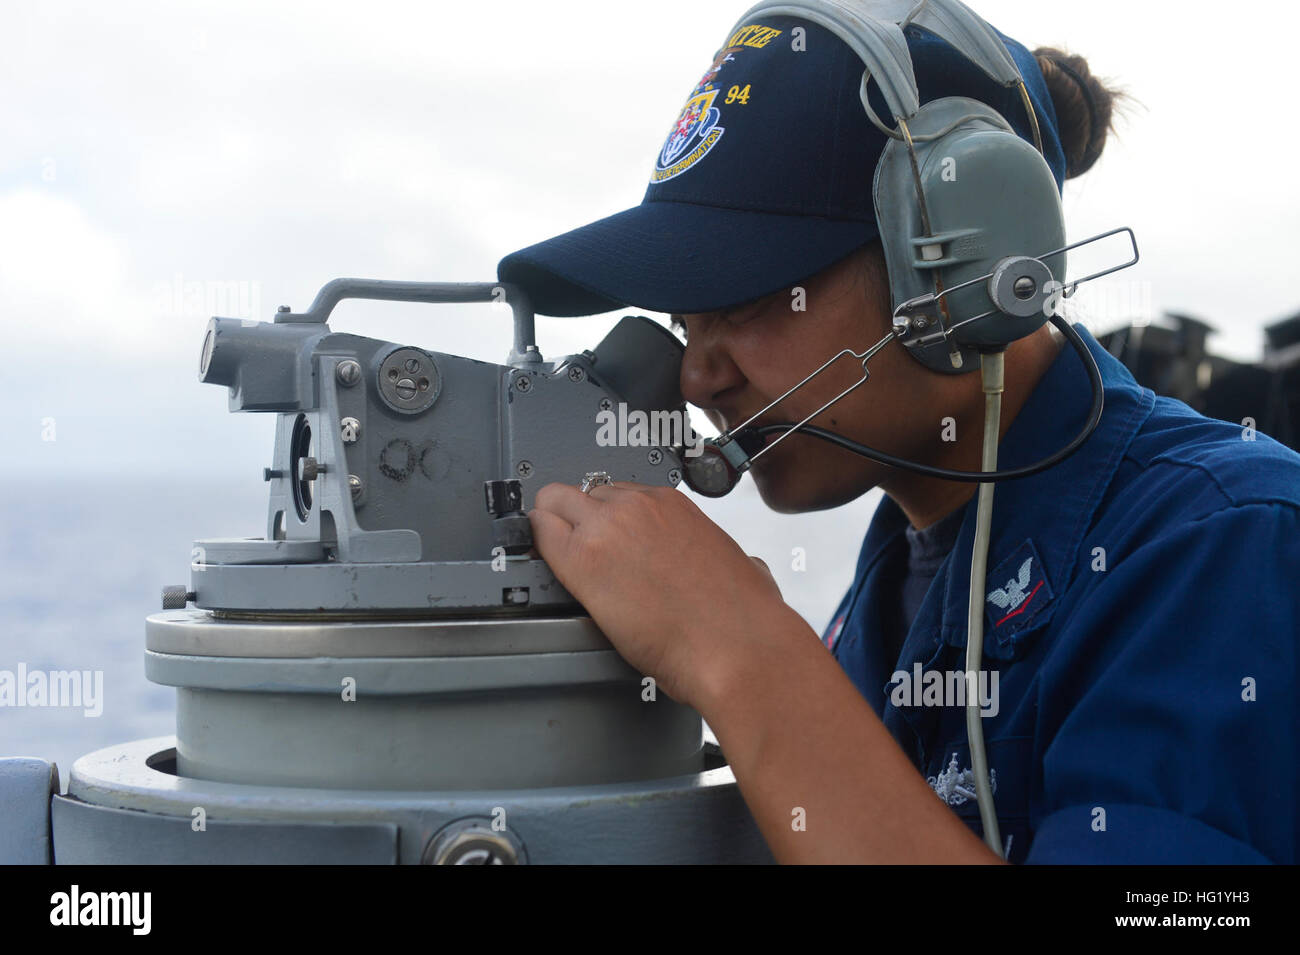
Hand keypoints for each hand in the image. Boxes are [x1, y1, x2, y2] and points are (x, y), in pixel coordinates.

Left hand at [528, 480, 789, 707]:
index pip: (618, 494)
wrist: (738, 648)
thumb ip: (723, 557)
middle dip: (574, 519)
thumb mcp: (743, 566)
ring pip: (553, 503)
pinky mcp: (584, 561)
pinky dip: (536, 548)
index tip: (606, 542)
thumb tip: (737, 565)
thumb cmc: (743, 619)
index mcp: (674, 506)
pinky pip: (540, 535)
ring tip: (557, 560)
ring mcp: (609, 529)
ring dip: (552, 530)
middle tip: (575, 551)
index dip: (606, 521)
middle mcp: (640, 507)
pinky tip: (543, 568)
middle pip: (581, 492)